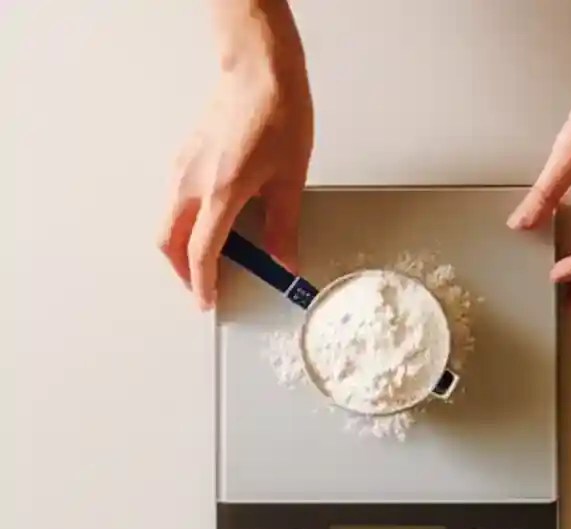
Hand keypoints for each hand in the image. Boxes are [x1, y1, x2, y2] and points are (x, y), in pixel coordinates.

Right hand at [158, 1, 311, 309]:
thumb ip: (284, 227)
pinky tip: (211, 221)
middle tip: (203, 286)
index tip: (208, 301)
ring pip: (167, 219)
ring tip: (210, 258)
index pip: (201, 253)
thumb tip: (285, 262)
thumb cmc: (278, 117)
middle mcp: (192, 182)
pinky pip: (174, 198)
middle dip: (182, 271)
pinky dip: (183, 220)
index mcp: (221, 194)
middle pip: (169, 241)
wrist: (260, 73)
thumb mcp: (291, 180)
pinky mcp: (185, 154)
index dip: (203, 284)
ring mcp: (183, 167)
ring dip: (180, 245)